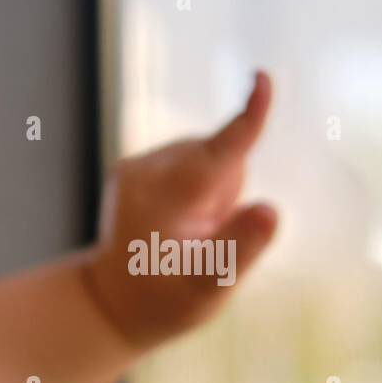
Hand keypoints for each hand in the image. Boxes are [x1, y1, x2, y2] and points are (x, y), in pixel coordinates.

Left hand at [83, 70, 277, 348]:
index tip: (262, 80)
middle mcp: (142, 174)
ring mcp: (134, 165)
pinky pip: (195, 161)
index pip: (215, 155)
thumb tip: (269, 211)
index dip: (247, 119)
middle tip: (203, 235)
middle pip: (222, 157)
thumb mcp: (207, 286)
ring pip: (211, 157)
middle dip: (229, 189)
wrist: (113, 302)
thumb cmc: (165, 302)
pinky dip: (198, 187)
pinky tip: (177, 219)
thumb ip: (240, 248)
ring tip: (189, 231)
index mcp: (161, 202)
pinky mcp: (137, 164)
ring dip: (214, 190)